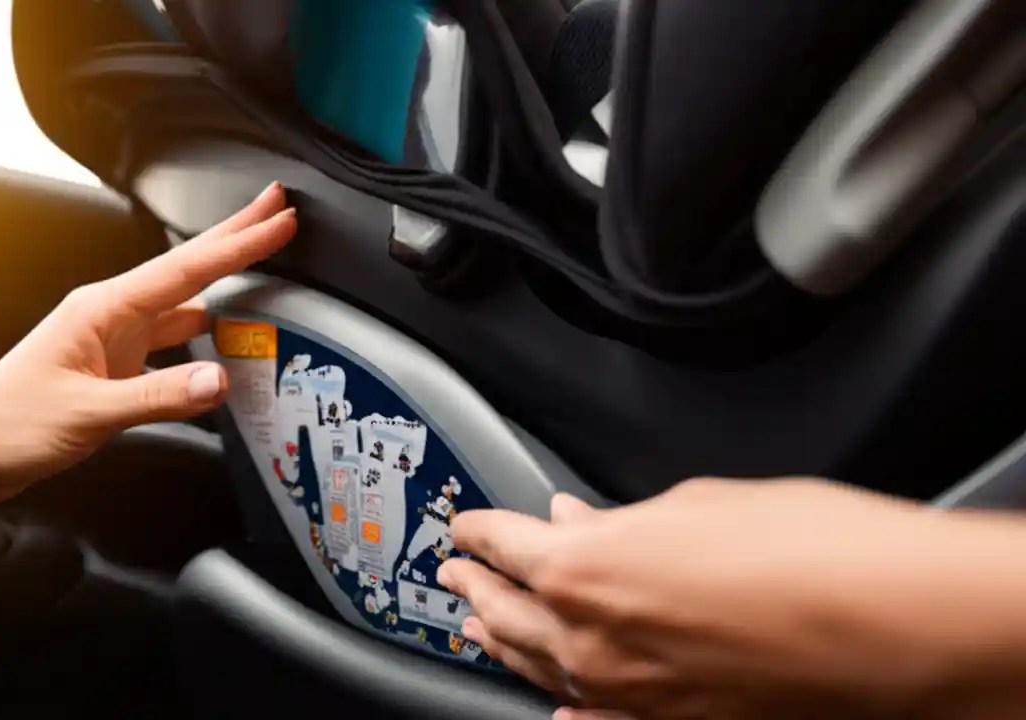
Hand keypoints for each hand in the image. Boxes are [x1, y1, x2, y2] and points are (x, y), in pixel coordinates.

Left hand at [0, 182, 294, 506]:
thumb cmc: (4, 424)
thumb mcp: (87, 412)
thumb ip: (158, 397)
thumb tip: (217, 379)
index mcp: (103, 309)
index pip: (186, 268)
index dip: (238, 244)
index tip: (276, 221)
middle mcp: (110, 318)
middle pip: (188, 271)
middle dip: (234, 239)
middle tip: (276, 211)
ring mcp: (113, 344)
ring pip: (183, 309)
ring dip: (224, 293)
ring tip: (264, 275)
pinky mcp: (113, 374)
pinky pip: (170, 350)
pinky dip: (202, 348)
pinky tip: (220, 355)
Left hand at [438, 478, 980, 719]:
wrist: (891, 629)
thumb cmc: (807, 550)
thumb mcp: (697, 506)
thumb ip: (622, 522)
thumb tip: (579, 519)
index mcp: (583, 567)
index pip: (505, 542)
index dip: (479, 529)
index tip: (466, 522)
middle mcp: (590, 640)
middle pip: (507, 610)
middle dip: (477, 586)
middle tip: (456, 576)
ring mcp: (627, 694)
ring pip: (540, 668)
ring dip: (504, 642)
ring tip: (481, 627)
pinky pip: (592, 716)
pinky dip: (565, 706)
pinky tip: (554, 709)